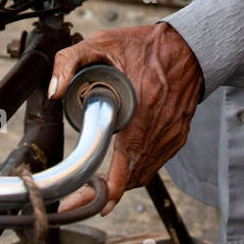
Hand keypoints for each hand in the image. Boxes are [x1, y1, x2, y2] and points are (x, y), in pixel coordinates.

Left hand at [48, 23, 203, 215]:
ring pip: (145, 172)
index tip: (89, 202)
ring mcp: (172, 133)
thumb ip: (70, 61)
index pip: (127, 159)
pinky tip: (125, 167)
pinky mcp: (179, 135)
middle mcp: (160, 125)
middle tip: (81, 198)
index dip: (109, 188)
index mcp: (142, 106)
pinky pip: (157, 162)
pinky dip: (140, 169)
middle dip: (106, 192)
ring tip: (99, 185)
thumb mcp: (102, 42)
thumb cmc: (146, 45)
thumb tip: (54, 91)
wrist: (189, 45)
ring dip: (123, 182)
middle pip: (133, 174)